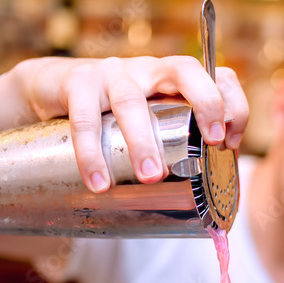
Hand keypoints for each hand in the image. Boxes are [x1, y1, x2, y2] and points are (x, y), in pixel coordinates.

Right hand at [14, 56, 248, 192]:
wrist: (50, 91)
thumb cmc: (111, 118)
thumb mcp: (149, 128)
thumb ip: (172, 156)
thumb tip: (204, 212)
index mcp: (173, 80)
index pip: (216, 75)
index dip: (232, 102)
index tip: (230, 142)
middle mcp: (148, 70)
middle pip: (184, 70)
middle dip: (204, 105)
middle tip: (210, 146)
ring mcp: (112, 73)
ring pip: (131, 101)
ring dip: (143, 141)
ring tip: (150, 177)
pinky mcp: (76, 83)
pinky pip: (84, 117)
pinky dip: (90, 152)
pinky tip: (98, 182)